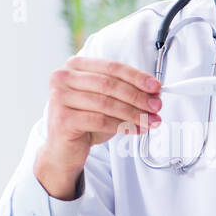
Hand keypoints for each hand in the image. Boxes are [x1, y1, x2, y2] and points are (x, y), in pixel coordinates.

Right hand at [36, 56, 161, 198]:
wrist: (64, 150)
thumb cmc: (85, 122)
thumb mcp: (106, 101)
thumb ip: (124, 93)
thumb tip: (153, 94)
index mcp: (75, 65)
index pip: (112, 67)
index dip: (137, 77)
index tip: (155, 86)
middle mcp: (63, 77)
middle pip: (110, 84)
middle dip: (138, 96)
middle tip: (156, 106)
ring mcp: (60, 98)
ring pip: (106, 103)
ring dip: (133, 113)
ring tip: (150, 121)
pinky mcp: (63, 119)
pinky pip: (100, 121)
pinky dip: (122, 126)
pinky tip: (135, 129)